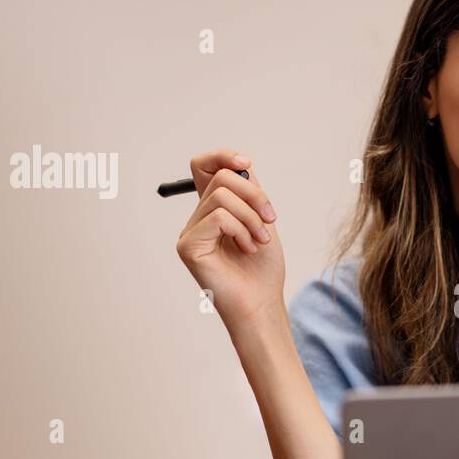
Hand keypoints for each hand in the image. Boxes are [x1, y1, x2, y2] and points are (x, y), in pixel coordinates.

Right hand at [175, 148, 285, 327]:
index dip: (222, 156)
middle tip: (270, 219)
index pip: (203, 166)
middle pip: (221, 177)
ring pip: (222, 197)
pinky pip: (219, 217)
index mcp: (213, 210)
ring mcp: (189, 232)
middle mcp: (197, 219)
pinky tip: (247, 249)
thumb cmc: (262, 268)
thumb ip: (249, 192)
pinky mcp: (188, 246)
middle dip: (254, 195)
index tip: (246, 163)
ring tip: (259, 241)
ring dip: (252, 217)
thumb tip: (240, 164)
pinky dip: (242, 230)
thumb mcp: (262, 220)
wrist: (261, 302)